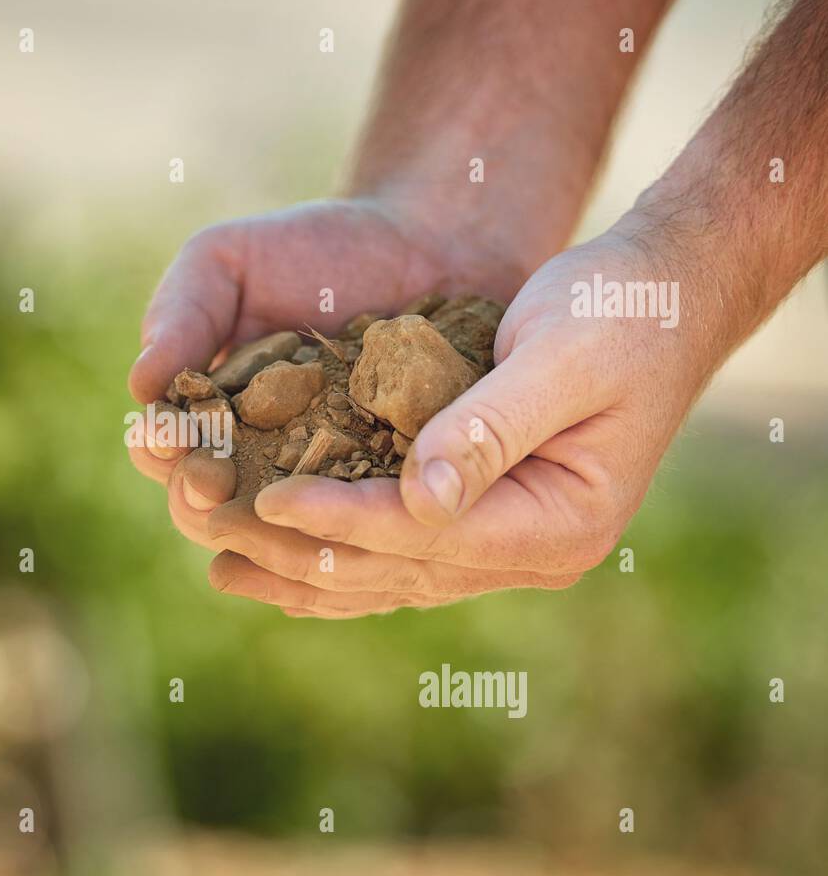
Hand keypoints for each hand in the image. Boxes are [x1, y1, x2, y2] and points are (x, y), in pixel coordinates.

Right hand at [127, 196, 530, 551]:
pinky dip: (348, 533)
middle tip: (213, 483)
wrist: (427, 243)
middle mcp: (257, 463)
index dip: (161, 452)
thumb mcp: (229, 260)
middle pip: (209, 511)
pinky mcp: (385, 496)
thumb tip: (138, 384)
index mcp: (206, 416)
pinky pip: (359, 529)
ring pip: (279, 536)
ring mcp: (321, 487)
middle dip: (202, 502)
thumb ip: (181, 312)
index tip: (172, 439)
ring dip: (267, 533)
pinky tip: (346, 526)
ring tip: (268, 513)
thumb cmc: (315, 247)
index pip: (164, 452)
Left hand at [206, 230, 711, 616]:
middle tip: (216, 536)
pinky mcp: (481, 521)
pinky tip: (274, 557)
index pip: (425, 535)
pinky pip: (395, 553)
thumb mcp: (563, 354)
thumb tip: (423, 497)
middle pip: (395, 568)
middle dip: (302, 554)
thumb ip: (493, 425)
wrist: (658, 301)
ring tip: (222, 567)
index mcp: (557, 523)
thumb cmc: (618, 313)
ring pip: (386, 574)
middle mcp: (530, 552)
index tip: (267, 501)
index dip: (342, 520)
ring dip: (303, 569)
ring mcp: (505, 546)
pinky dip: (334, 552)